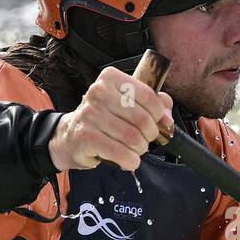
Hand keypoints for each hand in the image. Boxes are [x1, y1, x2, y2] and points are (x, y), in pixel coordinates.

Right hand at [48, 66, 173, 171]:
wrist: (72, 135)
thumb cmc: (104, 118)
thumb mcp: (127, 104)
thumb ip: (153, 104)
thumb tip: (167, 119)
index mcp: (111, 78)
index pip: (149, 96)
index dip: (159, 115)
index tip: (158, 124)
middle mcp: (98, 92)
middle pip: (142, 119)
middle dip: (150, 135)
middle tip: (145, 140)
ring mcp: (90, 114)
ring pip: (132, 137)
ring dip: (140, 150)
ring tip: (135, 150)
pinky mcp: (86, 136)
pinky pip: (119, 152)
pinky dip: (130, 160)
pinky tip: (129, 161)